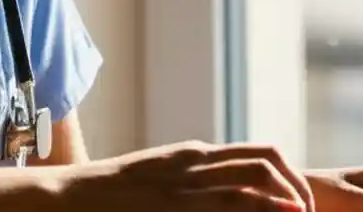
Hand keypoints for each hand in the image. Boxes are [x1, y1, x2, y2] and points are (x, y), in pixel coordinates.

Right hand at [54, 139, 316, 210]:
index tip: (300, 207)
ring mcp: (186, 184)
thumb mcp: (152, 184)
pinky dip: (264, 211)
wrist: (63, 200)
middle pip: (267, 162)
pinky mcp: (177, 205)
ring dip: (289, 200)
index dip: (288, 178)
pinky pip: (232, 204)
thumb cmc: (104, 201)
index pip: (258, 155)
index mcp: (191, 156)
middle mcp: (194, 163)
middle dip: (298, 188)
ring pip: (257, 181)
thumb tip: (221, 200)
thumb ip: (186, 186)